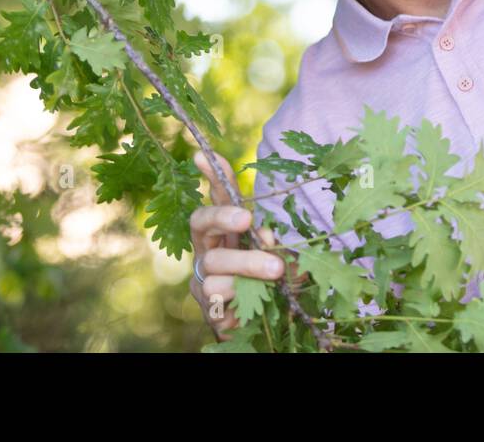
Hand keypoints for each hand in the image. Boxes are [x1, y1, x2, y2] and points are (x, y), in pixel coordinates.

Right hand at [188, 149, 306, 340]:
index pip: (219, 198)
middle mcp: (209, 249)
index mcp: (229, 231)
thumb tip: (265, 234)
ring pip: (215, 263)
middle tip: (249, 220)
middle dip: (223, 217)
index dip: (212, 176)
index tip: (201, 154)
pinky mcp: (205, 304)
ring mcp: (203, 276)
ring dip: (247, 266)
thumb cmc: (272, 283)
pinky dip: (240, 296)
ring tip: (275, 273)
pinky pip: (216, 295)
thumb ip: (274, 244)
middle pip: (200, 221)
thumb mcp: (283, 257)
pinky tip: (253, 303)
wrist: (262, 329)